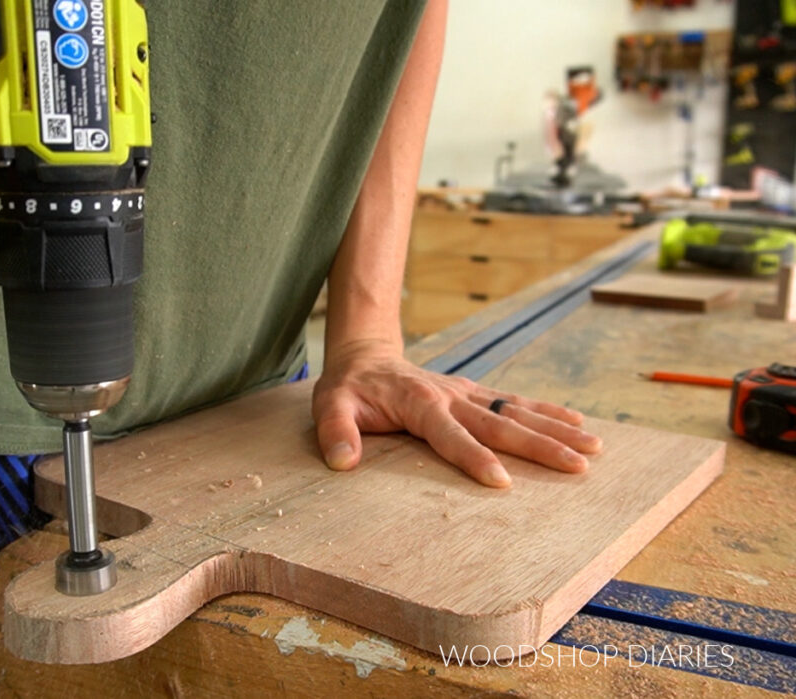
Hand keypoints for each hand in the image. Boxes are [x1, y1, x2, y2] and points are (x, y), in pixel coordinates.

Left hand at [312, 340, 601, 486]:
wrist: (364, 356)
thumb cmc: (348, 388)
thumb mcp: (329, 406)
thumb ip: (336, 433)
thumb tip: (343, 462)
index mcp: (418, 402)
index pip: (449, 435)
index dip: (474, 457)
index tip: (501, 481)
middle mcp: (450, 396)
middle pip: (499, 423)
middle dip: (539, 446)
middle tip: (576, 467)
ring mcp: (466, 393)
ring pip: (517, 411)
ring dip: (555, 429)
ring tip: (593, 447)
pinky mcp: (474, 393)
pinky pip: (515, 401)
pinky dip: (548, 412)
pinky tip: (578, 425)